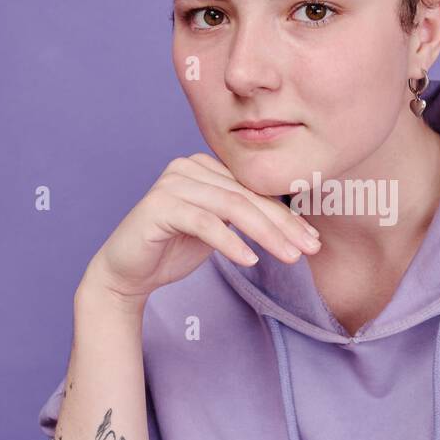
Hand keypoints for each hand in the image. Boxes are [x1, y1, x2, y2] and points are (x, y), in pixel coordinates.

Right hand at [82, 152, 320, 305]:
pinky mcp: (159, 206)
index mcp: (205, 166)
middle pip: (247, 197)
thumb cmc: (173, 249)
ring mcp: (172, 183)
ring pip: (232, 207)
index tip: (312, 240)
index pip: (254, 191)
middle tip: (309, 249)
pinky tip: (250, 261)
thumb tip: (294, 223)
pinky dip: (231, 242)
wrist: (127, 272)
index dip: (286, 216)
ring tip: (290, 257)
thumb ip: (244, 215)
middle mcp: (188, 167)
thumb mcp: (218, 228)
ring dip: (266, 234)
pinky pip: (205, 223)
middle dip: (283, 225)